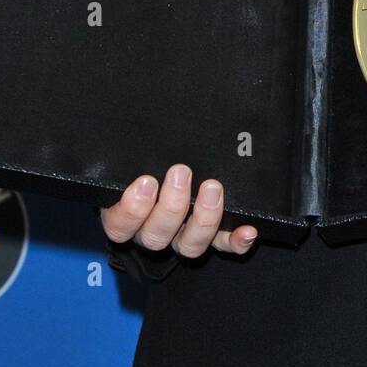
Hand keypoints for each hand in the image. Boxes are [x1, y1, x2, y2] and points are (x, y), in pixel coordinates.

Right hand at [100, 163, 257, 256]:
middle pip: (156, 236)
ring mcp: (182, 237)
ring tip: (212, 187)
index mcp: (127, 215)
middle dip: (171, 206)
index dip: (131, 210)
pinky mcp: (212, 238)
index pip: (120, 225)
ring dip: (203, 219)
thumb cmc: (145, 159)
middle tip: (181, 172)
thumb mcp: (132, 156)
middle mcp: (153, 230)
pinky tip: (247, 230)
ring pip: (189, 246)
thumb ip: (128, 149)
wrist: (167, 170)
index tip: (146, 181)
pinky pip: (223, 246)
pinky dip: (235, 241)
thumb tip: (118, 120)